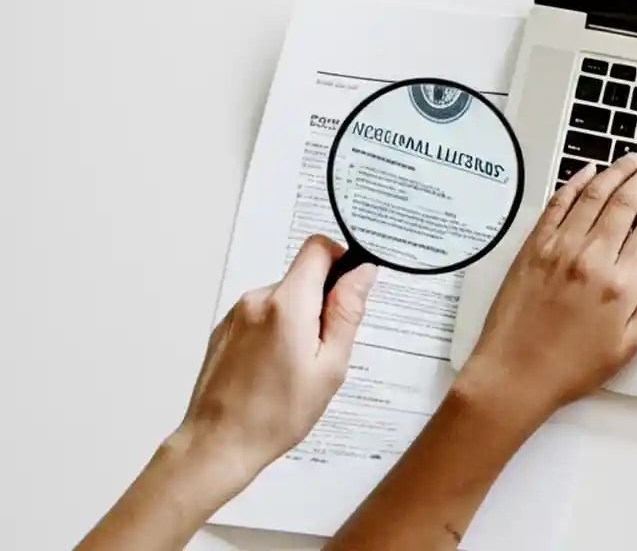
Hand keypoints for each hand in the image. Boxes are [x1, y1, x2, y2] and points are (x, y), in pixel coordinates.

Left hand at [76, 236, 377, 550]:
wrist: (218, 444)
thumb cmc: (277, 414)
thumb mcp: (330, 366)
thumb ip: (347, 312)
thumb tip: (362, 272)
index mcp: (287, 304)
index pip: (318, 248)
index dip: (341, 260)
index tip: (349, 292)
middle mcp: (257, 299)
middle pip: (303, 276)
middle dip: (322, 303)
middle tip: (323, 350)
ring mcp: (237, 314)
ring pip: (284, 299)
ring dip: (299, 321)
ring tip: (296, 368)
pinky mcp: (225, 329)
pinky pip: (263, 315)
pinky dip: (277, 332)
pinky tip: (274, 370)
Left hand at [459, 153, 636, 417]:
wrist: (514, 374)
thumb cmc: (569, 367)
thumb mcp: (628, 344)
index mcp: (619, 284)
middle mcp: (590, 258)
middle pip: (626, 200)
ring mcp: (559, 248)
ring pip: (594, 194)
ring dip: (616, 171)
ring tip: (632, 159)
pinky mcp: (533, 247)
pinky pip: (558, 204)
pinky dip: (575, 183)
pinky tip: (588, 172)